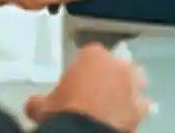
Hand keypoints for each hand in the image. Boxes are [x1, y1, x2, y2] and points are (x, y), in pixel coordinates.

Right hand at [25, 43, 150, 131]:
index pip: (90, 54)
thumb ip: (40, 101)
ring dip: (126, 92)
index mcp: (93, 56)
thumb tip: (34, 105)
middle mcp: (118, 66)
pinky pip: (138, 108)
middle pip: (118, 65)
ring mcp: (133, 87)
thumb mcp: (41, 106)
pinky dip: (131, 113)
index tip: (75, 82)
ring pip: (134, 84)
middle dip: (111, 75)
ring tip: (113, 107)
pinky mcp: (141, 109)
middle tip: (97, 92)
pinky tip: (120, 121)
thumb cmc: (62, 112)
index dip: (83, 68)